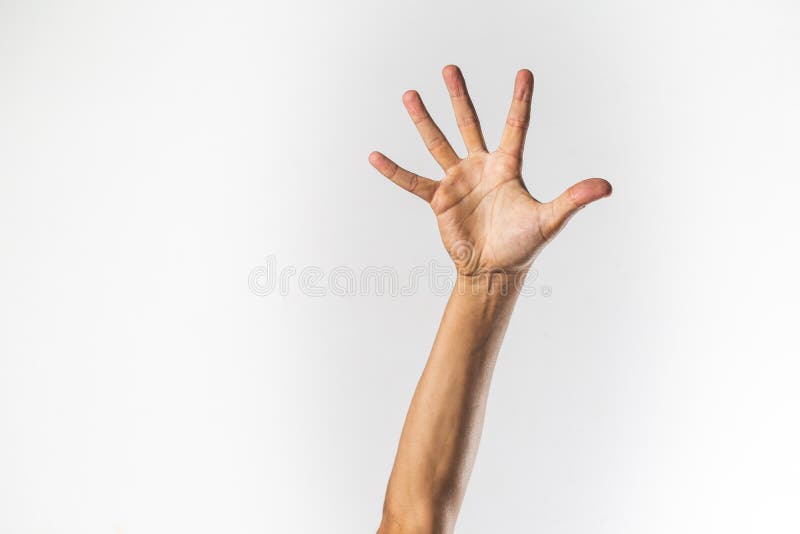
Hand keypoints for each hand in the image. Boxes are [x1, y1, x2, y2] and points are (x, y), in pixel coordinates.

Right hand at [369, 65, 611, 276]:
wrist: (494, 270)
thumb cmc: (523, 245)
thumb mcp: (550, 220)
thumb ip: (574, 199)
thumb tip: (607, 186)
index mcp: (507, 166)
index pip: (516, 126)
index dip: (520, 100)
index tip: (524, 72)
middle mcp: (480, 167)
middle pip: (469, 123)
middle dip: (460, 95)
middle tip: (449, 68)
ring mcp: (457, 181)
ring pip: (437, 143)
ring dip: (423, 119)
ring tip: (409, 94)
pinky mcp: (438, 199)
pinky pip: (412, 181)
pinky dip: (394, 171)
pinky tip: (374, 155)